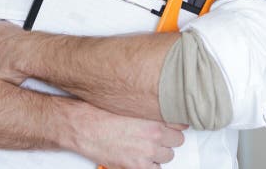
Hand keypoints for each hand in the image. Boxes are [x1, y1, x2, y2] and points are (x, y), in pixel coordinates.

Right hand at [69, 102, 186, 168]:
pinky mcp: (139, 166)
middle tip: (156, 137)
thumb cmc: (101, 113)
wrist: (85, 127)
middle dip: (167, 139)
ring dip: (159, 153)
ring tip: (146, 148)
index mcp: (153, 115)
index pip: (180, 122)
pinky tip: (140, 158)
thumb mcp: (129, 104)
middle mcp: (154, 133)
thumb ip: (147, 109)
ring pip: (168, 156)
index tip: (173, 126)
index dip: (175, 125)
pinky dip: (149, 166)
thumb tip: (160, 114)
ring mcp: (148, 151)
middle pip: (177, 140)